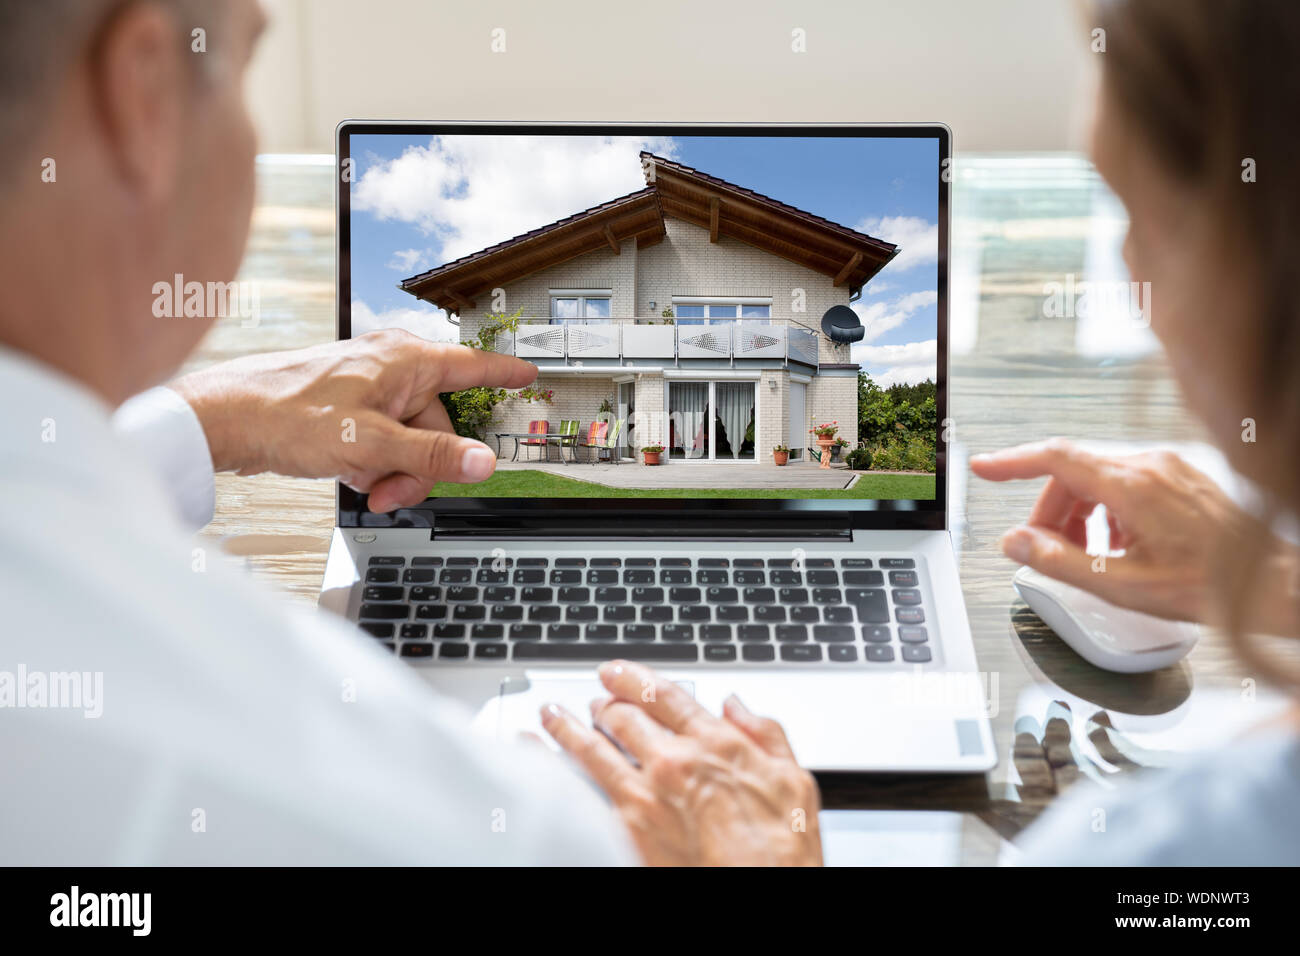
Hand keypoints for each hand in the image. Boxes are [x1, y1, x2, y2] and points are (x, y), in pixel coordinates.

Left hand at [171, 329, 536, 511]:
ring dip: (395, 470)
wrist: (229, 420)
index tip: (530, 374)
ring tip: (363, 482)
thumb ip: (434, 456)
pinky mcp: (349, 408)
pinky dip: (374, 463)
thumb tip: (483, 462)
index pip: (471, 367)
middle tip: (391, 491)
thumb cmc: (290, 414)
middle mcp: (390, 368)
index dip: (504, 374)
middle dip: (422, 466)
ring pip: (410, 439)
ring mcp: (369, 389)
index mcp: (405, 361)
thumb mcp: (374, 444)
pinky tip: (350, 472)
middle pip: (438, 425)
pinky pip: (383, 441)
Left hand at [541, 660, 822, 865]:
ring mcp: (645, 795)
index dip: (634, 677)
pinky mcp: (626, 829)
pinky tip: (534, 755)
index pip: (664, 695)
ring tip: (552, 715)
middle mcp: (674, 761)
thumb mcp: (795, 782)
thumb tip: (738, 706)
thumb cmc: (781, 852)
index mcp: (716, 743)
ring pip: (593, 746)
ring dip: (567, 725)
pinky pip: (578, 790)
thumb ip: (766, 734)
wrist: (763, 893)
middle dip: (605, 703)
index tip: (616, 672)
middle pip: (624, 715)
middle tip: (595, 700)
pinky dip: (550, 767)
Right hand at [971, 439, 1298, 634]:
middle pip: (1073, 471)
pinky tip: (1116, 546)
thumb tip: (1017, 543)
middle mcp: (1150, 466)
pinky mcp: (1179, 477)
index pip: (1055, 458)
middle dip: (1049, 510)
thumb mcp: (1122, 585)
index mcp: (1132, 486)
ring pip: (1097, 476)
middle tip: (1043, 549)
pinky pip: (1124, 482)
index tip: (983, 467)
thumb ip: (1059, 562)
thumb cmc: (1211, 586)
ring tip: (1085, 555)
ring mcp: (1168, 468)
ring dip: (1078, 513)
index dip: (1012, 462)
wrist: (1270, 583)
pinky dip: (1106, 510)